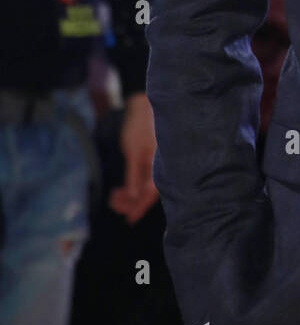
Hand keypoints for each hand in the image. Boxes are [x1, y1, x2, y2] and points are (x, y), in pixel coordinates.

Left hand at [108, 91, 159, 223]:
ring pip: (142, 186)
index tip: (129, 219)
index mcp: (160, 166)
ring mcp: (154, 164)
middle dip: (130, 202)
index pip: (151, 193)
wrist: (143, 105)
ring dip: (128, 194)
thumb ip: (135, 174)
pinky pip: (140, 178)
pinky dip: (130, 185)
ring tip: (113, 197)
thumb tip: (133, 196)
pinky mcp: (148, 160)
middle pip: (146, 192)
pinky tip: (119, 190)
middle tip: (114, 204)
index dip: (140, 207)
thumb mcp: (135, 151)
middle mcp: (159, 167)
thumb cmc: (141, 126)